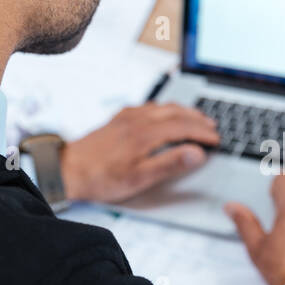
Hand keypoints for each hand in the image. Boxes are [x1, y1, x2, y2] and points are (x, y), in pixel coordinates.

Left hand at [59, 102, 218, 202]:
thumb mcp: (140, 178)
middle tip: (213, 127)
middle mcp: (138, 120)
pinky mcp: (118, 119)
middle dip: (197, 118)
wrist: (68, 169)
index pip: (184, 127)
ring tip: (196, 118)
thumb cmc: (102, 178)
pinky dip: (164, 108)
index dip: (203, 133)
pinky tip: (163, 113)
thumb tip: (196, 153)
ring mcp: (127, 117)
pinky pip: (147, 106)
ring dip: (183, 111)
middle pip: (176, 113)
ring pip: (162, 107)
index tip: (216, 140)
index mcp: (146, 134)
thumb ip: (170, 163)